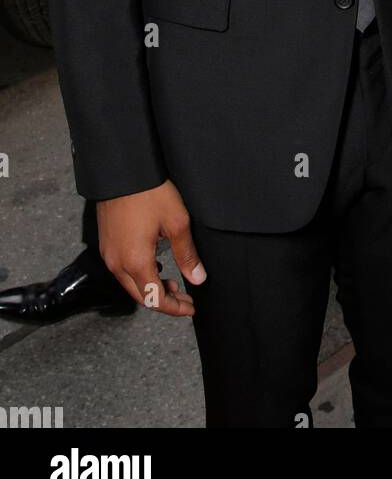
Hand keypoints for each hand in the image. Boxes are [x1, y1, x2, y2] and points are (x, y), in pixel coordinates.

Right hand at [97, 179, 204, 316]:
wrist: (123, 170)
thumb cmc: (149, 192)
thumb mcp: (176, 222)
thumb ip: (186, 254)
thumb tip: (197, 278)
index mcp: (135, 261)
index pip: (154, 299)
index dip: (174, 308)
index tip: (190, 307)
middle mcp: (117, 262)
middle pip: (140, 296)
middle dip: (163, 301)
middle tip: (185, 298)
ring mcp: (109, 253)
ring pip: (130, 284)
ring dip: (151, 288)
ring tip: (173, 282)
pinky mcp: (106, 243)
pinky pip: (122, 270)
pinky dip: (140, 275)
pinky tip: (155, 265)